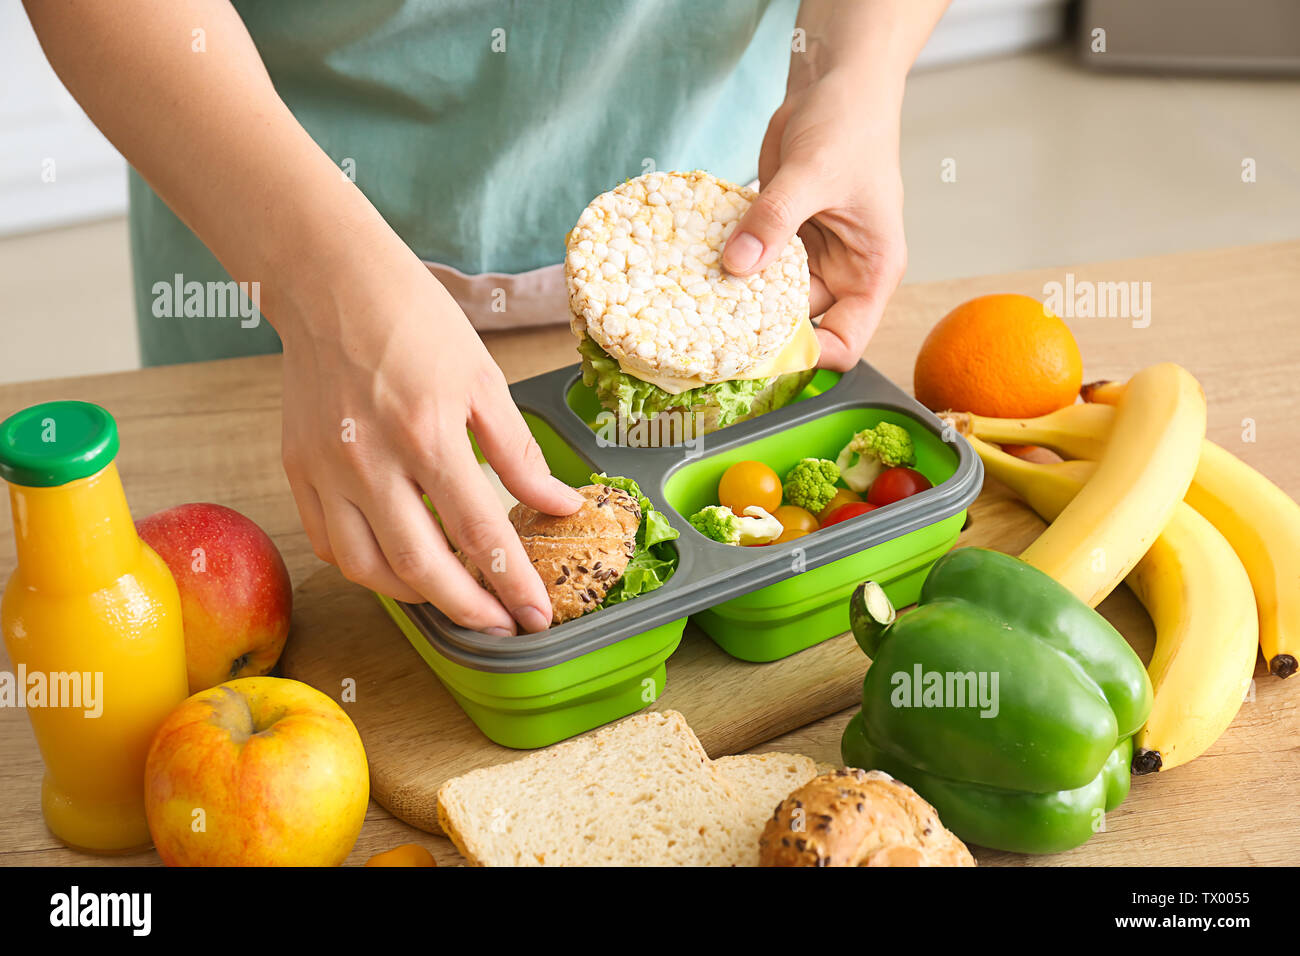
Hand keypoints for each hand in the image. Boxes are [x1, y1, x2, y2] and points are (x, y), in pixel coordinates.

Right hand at [278, 255, 583, 634]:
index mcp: (428, 434)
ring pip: (367, 568)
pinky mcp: (298, 470)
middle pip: (422, 567)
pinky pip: (329, 543)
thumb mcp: (484, 380)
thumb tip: (560, 505)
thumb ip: (519, 453)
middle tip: (501, 626)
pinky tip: (398, 566)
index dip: (513, 584)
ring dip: (417, 597)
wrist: (331, 283)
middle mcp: (370, 462)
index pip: (480, 534)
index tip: (536, 616)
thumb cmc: (414, 322)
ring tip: (455, 598)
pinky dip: (366, 568)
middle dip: (469, 609)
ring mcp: (326, 470)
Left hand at [722, 72, 907, 370]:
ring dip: (734, 301)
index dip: (807, 355)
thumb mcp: (814, 172)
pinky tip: (693, 269)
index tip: (759, 351)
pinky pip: (749, 267)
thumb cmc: (850, 125)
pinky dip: (725, 268)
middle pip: (798, 327)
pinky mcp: (778, 239)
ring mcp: (807, 259)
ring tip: (692, 305)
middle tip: (707, 334)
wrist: (833, 85)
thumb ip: (775, 220)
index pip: (845, 342)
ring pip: (766, 300)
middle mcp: (841, 274)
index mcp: (870, 273)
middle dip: (757, 332)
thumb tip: (737, 265)